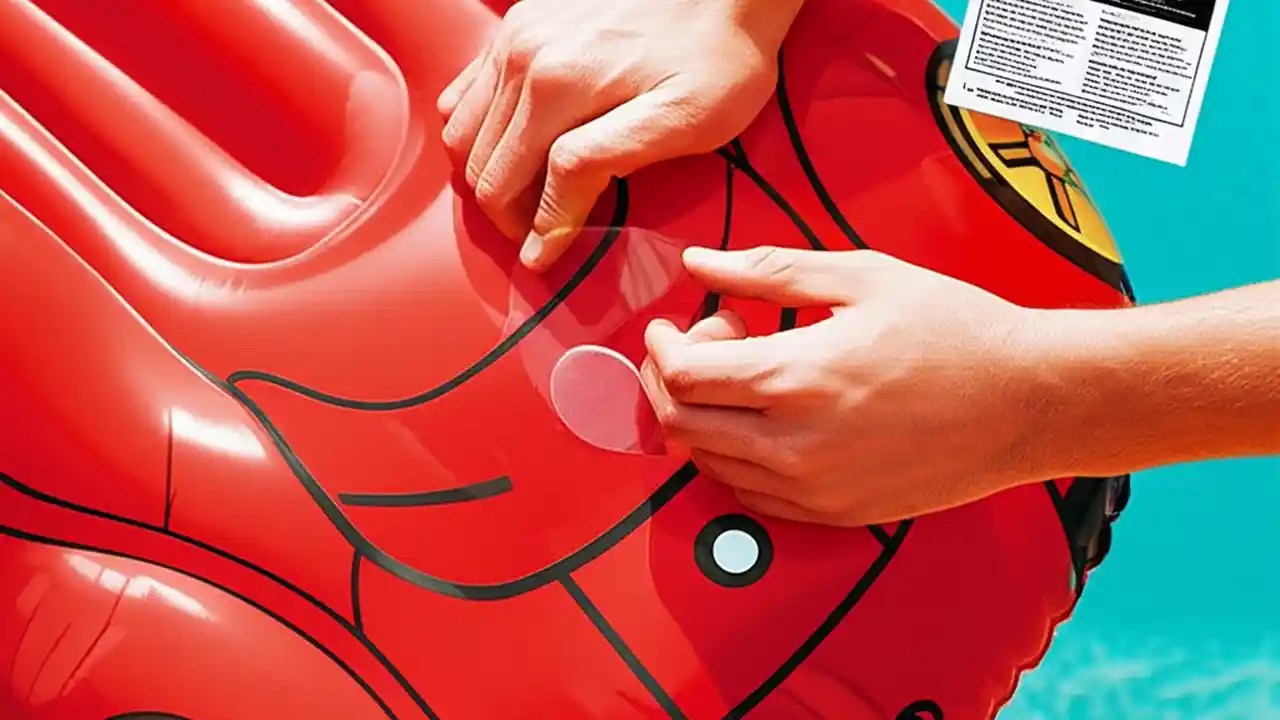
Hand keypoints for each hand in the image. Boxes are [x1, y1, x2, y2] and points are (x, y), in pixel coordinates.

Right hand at [437, 0, 804, 270]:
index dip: (531, 235)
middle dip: (507, 213)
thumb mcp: (683, 122)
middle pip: (479, 165)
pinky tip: (519, 144)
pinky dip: (480, 129)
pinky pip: (467, 90)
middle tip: (544, 231)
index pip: (512, 190)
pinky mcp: (517, 21)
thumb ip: (602, 167)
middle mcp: (520, 58)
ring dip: (490, 174)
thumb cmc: (721, 58)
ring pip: (463, 131)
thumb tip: (543, 233)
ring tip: (532, 193)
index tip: (547, 259)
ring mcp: (513, 35)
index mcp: (556, 88)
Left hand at [640, 246, 1050, 526]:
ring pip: (708, 465)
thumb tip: (700, 264)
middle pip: (680, 425)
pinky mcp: (832, 513)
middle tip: (702, 346)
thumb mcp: (862, 277)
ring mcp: (813, 488)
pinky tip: (767, 418)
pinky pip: (748, 496)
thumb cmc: (957, 333)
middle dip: (669, 381)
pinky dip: (733, 457)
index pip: (683, 376)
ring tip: (745, 377)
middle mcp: (796, 444)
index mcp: (798, 377)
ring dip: (700, 418)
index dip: (662, 345)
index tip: (673, 324)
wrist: (1028, 402)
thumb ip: (767, 271)